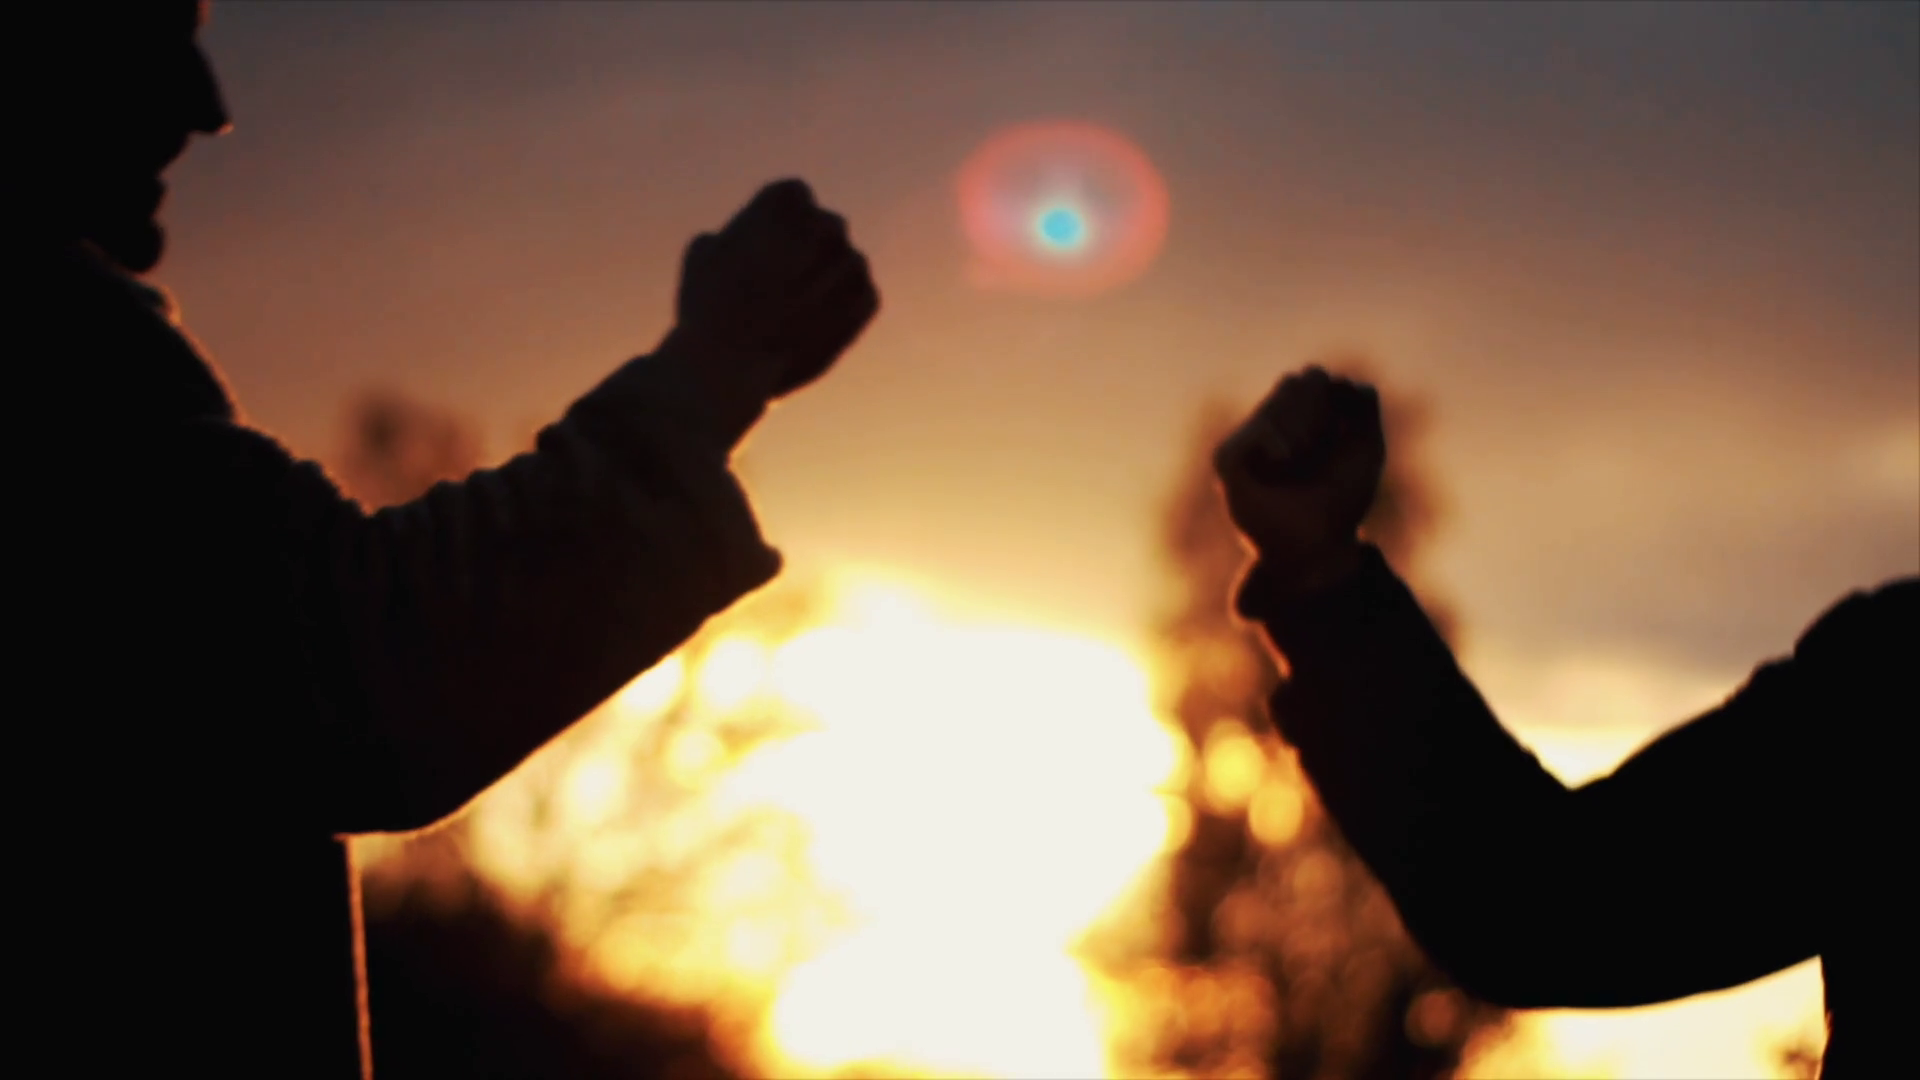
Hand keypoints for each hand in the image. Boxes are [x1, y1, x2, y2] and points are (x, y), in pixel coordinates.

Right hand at [668, 178, 879, 403]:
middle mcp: (824, 224)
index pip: (795, 194)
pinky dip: (846, 308)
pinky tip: (817, 325)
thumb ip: (735, 236)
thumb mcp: (703, 256)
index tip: (769, 246)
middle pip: (826, 226)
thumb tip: (743, 242)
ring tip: (797, 311)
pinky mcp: (866, 301)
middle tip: (785, 282)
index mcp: (785, 201)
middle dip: (810, 249)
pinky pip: (863, 295)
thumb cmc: (709, 307)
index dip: (781, 220)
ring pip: (848, 261)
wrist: (733, 362)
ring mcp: (850, 262)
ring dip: (829, 280)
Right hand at [1214, 365, 1384, 591]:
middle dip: (1322, 409)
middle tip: (1322, 446)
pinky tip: (1283, 459)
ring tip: (1301, 457)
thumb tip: (1343, 380)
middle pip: (1300, 380)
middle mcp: (1272, 422)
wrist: (1318, 545)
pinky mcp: (1228, 459)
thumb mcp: (1367, 449)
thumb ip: (1364, 408)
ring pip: (1279, 396)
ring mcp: (1249, 438)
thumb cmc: (1342, 500)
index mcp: (1302, 417)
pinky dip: (1276, 439)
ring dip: (1304, 424)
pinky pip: (1255, 424)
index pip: (1316, 378)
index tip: (1346, 434)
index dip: (1337, 399)